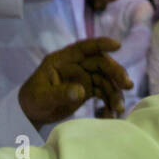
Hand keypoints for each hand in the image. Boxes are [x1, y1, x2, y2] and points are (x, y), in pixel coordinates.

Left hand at [17, 37, 133, 125]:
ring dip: (115, 92)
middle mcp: (75, 66)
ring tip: (118, 109)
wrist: (31, 113)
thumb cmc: (32, 100)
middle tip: (127, 85)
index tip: (117, 45)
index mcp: (61, 60)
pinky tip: (111, 114)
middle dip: (116, 72)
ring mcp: (82, 77)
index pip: (83, 48)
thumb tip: (81, 91)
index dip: (100, 44)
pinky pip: (103, 93)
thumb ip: (60, 93)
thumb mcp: (42, 98)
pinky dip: (109, 102)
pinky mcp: (87, 90)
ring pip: (105, 80)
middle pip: (100, 64)